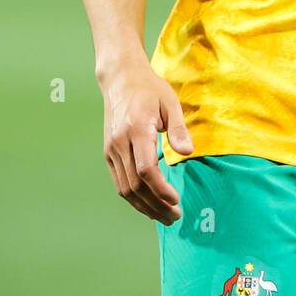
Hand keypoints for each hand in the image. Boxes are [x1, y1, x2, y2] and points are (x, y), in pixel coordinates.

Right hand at [102, 64, 193, 224]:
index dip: (161, 190)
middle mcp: (120, 142)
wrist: (121, 79)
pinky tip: (148, 204)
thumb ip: (178, 129)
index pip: (146, 170)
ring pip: (124, 188)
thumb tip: (187, 152)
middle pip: (135, 185)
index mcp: (137, 130)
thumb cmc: (150, 89)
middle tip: (175, 217)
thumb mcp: (171, 103)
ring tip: (164, 216)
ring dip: (144, 206)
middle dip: (155, 205)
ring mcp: (111, 149)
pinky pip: (119, 182)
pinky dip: (133, 197)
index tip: (176, 199)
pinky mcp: (108, 152)